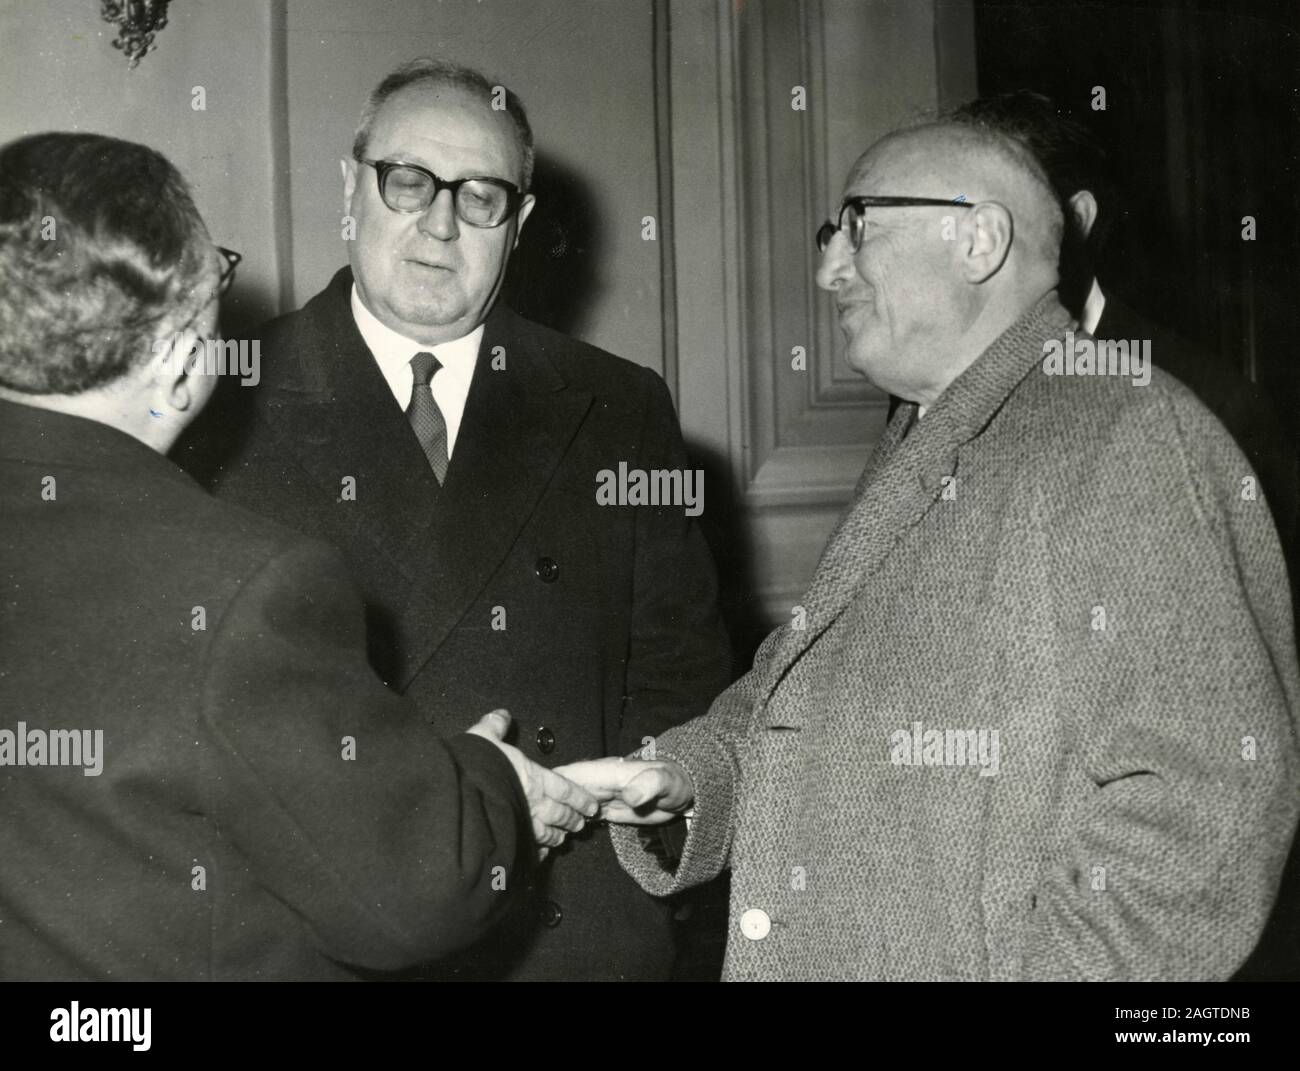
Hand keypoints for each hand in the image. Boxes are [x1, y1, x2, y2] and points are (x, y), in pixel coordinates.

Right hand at [467, 710, 598, 859]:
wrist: (455, 798)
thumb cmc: (472, 768)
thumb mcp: (483, 738)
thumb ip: (494, 726)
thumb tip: (501, 715)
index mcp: (534, 778)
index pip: (566, 789)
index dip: (580, 798)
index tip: (591, 805)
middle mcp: (534, 803)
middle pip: (562, 814)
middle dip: (572, 819)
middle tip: (580, 824)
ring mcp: (524, 826)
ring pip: (548, 834)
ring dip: (557, 836)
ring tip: (562, 839)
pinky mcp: (511, 843)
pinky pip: (530, 851)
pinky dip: (537, 854)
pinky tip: (539, 856)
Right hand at [553, 756, 694, 825]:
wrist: (683, 794)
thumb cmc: (676, 783)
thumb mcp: (666, 783)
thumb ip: (649, 784)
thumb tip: (631, 794)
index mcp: (607, 772)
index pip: (568, 775)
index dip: (549, 788)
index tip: (538, 805)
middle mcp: (598, 782)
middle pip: (561, 791)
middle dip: (547, 807)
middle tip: (541, 830)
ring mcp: (599, 796)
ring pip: (566, 804)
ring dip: (554, 818)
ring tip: (545, 836)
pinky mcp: (603, 810)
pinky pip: (578, 814)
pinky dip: (566, 824)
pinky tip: (557, 836)